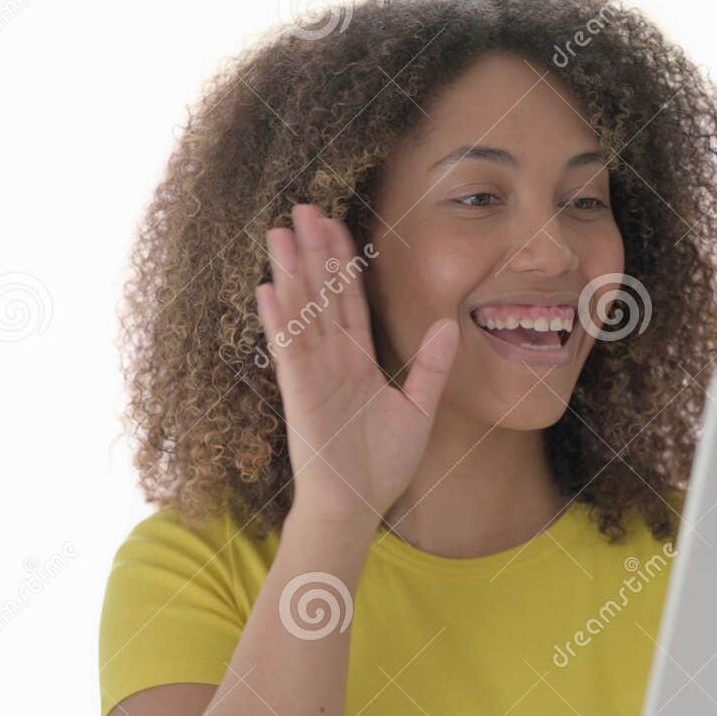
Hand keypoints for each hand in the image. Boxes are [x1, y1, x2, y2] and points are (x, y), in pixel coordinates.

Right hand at [257, 203, 458, 531]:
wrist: (356, 508)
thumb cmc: (382, 467)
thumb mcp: (418, 410)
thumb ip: (430, 367)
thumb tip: (448, 326)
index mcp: (357, 362)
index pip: (350, 301)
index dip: (344, 263)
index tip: (338, 224)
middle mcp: (332, 362)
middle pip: (322, 295)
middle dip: (314, 252)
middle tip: (304, 207)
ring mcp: (313, 375)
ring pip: (302, 314)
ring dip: (290, 273)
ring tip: (279, 232)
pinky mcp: (300, 395)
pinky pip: (289, 352)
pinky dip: (279, 322)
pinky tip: (268, 289)